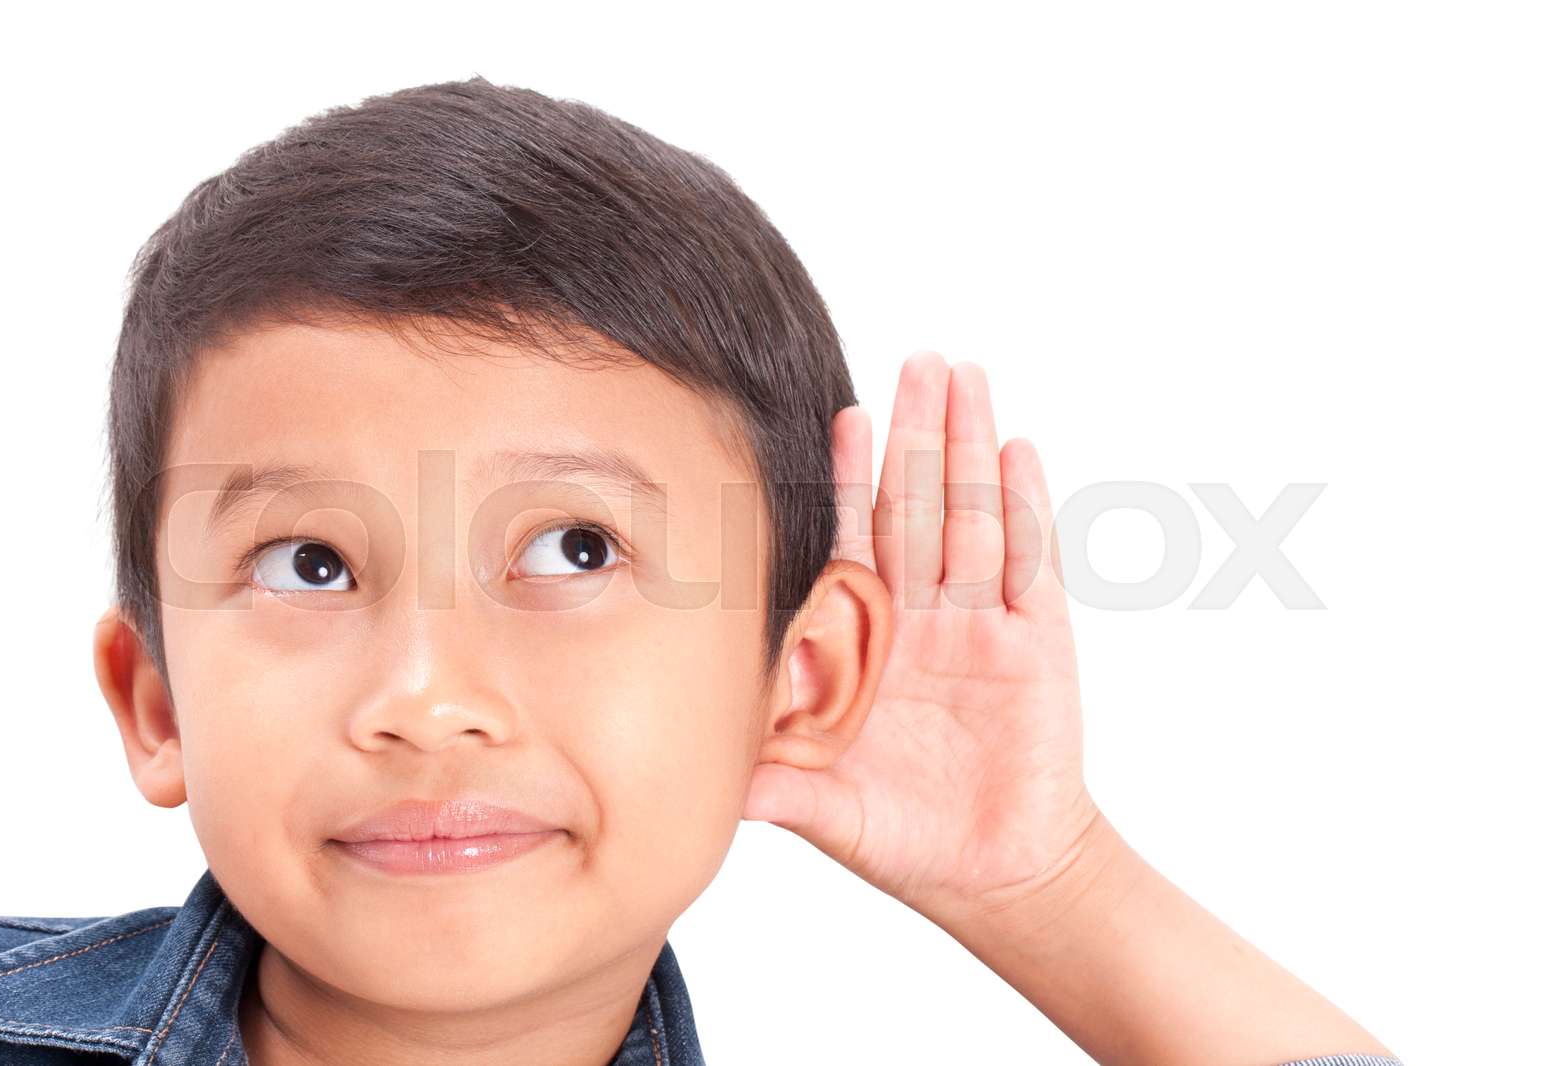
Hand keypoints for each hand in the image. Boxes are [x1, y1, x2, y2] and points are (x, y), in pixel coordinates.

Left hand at [742, 351, 1102, 920]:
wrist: (995, 875)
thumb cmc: (905, 836)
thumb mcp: (827, 810)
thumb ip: (775, 784)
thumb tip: (705, 773)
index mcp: (866, 642)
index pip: (852, 544)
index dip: (846, 483)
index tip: (837, 418)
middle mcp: (922, 617)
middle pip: (917, 508)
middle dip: (917, 434)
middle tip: (916, 359)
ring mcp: (981, 623)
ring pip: (973, 517)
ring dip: (969, 447)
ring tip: (965, 377)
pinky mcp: (1037, 643)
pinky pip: (1032, 566)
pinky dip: (1027, 508)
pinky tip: (1017, 450)